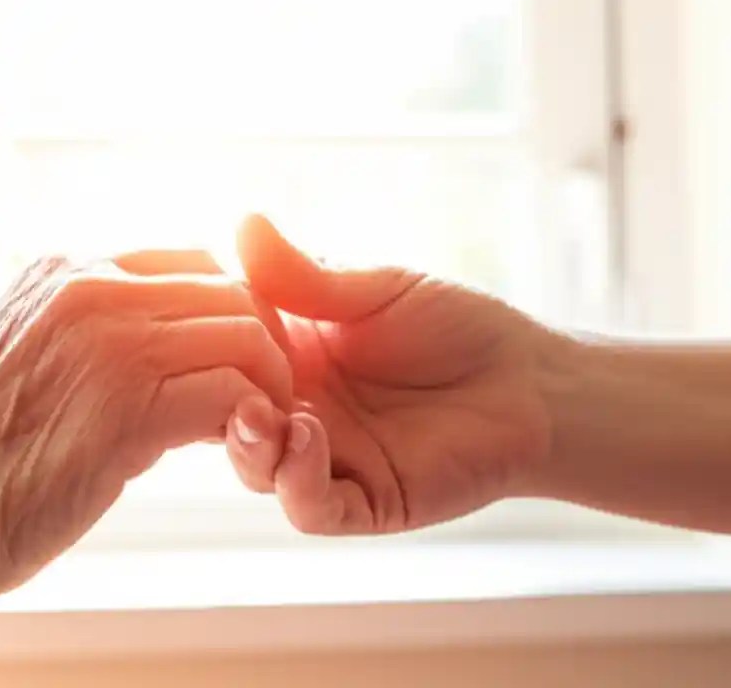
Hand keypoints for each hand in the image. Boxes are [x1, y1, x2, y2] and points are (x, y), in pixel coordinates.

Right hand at [0, 252, 291, 594]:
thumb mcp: (22, 359)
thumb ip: (84, 334)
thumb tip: (158, 342)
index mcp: (61, 271)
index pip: (193, 261)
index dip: (230, 314)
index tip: (236, 365)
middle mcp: (85, 288)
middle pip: (230, 292)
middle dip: (260, 346)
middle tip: (261, 402)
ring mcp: (106, 343)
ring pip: (244, 335)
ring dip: (266, 386)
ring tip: (254, 430)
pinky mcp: (125, 408)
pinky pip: (233, 393)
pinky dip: (252, 424)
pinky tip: (236, 455)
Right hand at [226, 216, 566, 534]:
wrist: (530, 381)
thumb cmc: (457, 326)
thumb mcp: (376, 288)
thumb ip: (306, 274)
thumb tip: (243, 224)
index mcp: (291, 357)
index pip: (222, 357)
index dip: (206, 343)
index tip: (200, 317)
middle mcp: (298, 410)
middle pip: (226, 418)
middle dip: (214, 401)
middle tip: (224, 376)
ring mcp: (326, 459)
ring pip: (256, 468)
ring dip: (249, 443)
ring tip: (262, 412)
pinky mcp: (363, 502)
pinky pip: (309, 507)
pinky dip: (296, 479)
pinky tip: (309, 436)